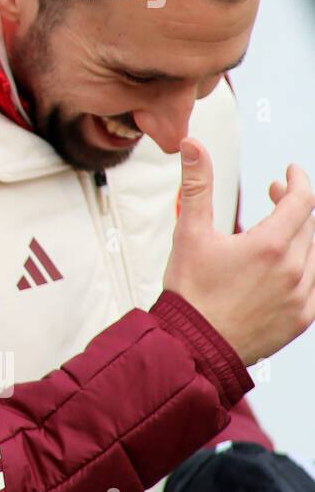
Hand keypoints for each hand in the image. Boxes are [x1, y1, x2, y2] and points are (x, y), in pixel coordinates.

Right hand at [163, 137, 314, 365]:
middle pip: (308, 225)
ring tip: (277, 232)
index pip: (302, 200)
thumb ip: (197, 185)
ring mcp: (302, 297)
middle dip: (293, 205)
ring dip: (300, 237)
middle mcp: (294, 270)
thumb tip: (193, 145)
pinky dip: (306, 268)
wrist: (193, 345)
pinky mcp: (302, 318)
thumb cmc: (189, 291)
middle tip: (273, 195)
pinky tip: (286, 267)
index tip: (288, 173)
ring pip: (314, 254)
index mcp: (270, 245)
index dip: (297, 181)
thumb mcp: (189, 233)